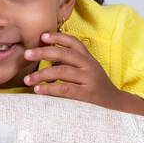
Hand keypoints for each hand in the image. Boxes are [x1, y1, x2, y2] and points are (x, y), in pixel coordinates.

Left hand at [23, 32, 143, 116]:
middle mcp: (89, 66)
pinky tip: (38, 90)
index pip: (73, 42)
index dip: (57, 37)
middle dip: (43, 52)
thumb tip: (47, 56)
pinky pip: (65, 89)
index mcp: (88, 58)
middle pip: (64, 53)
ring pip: (62, 71)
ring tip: (27, 79)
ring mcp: (89, 80)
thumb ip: (71, 63)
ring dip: (41, 74)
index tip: (42, 36)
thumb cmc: (96, 88)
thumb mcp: (87, 72)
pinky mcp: (87, 95)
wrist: (117, 106)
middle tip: (27, 54)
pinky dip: (49, 88)